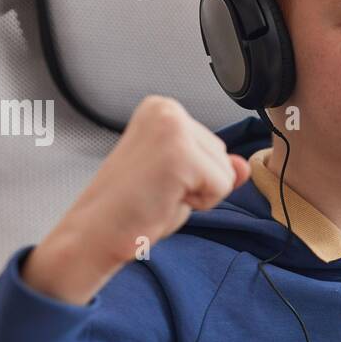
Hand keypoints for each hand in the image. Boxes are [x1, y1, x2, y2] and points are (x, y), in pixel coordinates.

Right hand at [23, 96, 249, 304]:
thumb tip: (244, 166)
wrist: (96, 233)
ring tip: (160, 194)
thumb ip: (214, 168)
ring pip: (226, 171)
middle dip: (199, 183)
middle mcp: (167, 109)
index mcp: (162, 109)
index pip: (213, 147)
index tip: (157, 181)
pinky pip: (222, 187)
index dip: (194, 176)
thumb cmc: (131, 207)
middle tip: (157, 191)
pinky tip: (164, 199)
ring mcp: (172, 128)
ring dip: (198, 193)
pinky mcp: (180, 154)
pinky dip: (199, 203)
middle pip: (223, 155)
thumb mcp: (182, 180)